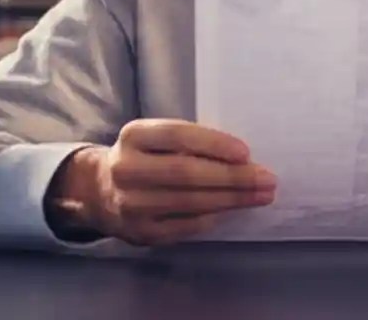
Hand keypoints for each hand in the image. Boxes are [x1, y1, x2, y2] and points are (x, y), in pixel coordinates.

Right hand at [47, 119, 276, 245]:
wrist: (100, 192)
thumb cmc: (142, 158)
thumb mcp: (153, 139)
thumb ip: (185, 143)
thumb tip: (241, 158)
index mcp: (132, 137)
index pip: (176, 135)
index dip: (213, 143)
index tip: (246, 152)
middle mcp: (126, 169)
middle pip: (186, 173)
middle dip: (233, 177)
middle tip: (267, 179)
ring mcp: (132, 204)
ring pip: (190, 202)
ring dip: (232, 199)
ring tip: (261, 195)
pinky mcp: (141, 232)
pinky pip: (187, 225)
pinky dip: (214, 217)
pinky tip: (231, 210)